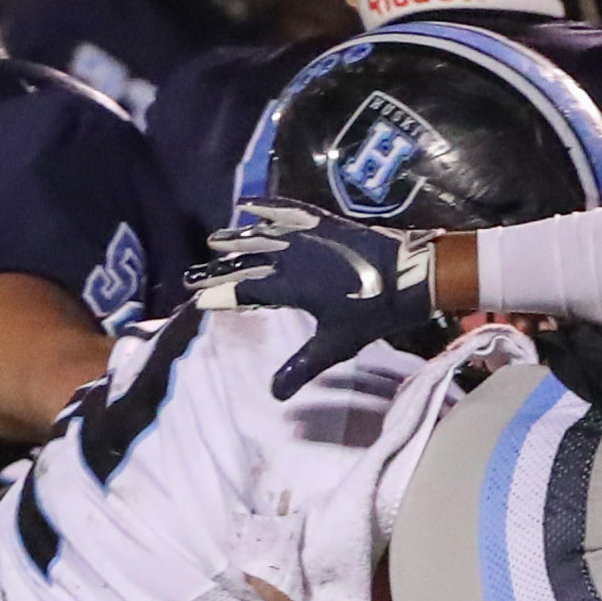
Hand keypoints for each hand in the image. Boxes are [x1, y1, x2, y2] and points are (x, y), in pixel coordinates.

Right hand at [188, 198, 439, 399]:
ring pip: (262, 235)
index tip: (197, 299)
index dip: (220, 294)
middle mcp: (292, 256)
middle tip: (192, 273)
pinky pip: (287, 211)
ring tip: (215, 240)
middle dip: (218, 268)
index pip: (245, 290)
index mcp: (290, 286)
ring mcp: (307, 236)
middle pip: (246, 261)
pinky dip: (266, 208)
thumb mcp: (334, 344)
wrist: (409, 275)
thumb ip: (301, 366)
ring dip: (237, 238)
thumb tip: (275, 395)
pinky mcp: (323, 222)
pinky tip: (248, 205)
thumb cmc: (371, 313)